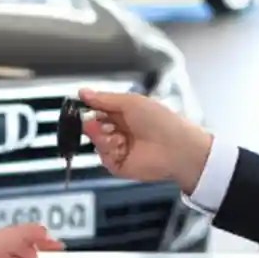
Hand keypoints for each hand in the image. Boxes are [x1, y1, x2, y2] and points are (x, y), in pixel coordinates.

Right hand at [78, 89, 213, 194]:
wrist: (175, 147)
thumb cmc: (161, 121)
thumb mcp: (130, 102)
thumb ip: (104, 98)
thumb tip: (84, 92)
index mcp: (125, 114)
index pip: (98, 111)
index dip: (90, 110)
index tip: (83, 107)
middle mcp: (122, 131)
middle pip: (94, 127)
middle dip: (93, 125)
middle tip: (99, 122)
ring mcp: (121, 148)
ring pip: (96, 142)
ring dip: (102, 137)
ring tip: (116, 135)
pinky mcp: (120, 165)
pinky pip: (103, 158)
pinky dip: (108, 151)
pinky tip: (119, 146)